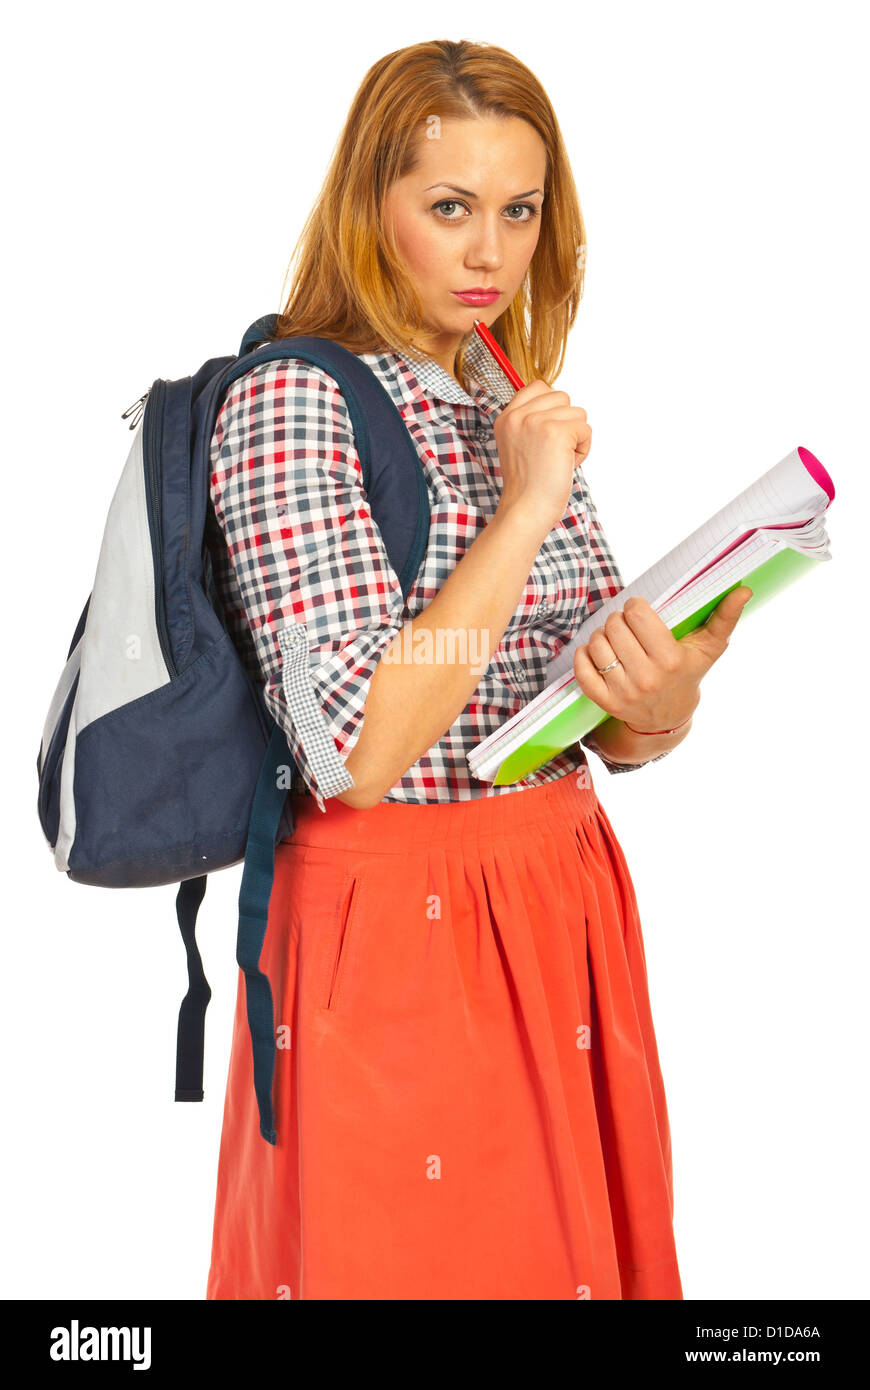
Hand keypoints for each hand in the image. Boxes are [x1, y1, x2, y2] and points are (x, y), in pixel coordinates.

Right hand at [493, 379, 591, 537]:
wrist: (526, 510)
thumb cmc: (528, 486)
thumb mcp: (518, 445)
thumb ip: (532, 421)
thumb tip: (561, 407)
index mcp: (507, 417)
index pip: (538, 387)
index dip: (552, 407)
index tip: (549, 433)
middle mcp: (519, 415)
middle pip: (562, 397)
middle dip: (566, 423)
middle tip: (553, 451)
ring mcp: (537, 421)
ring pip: (578, 413)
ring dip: (576, 438)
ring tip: (559, 460)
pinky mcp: (557, 431)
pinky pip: (586, 429)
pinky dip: (583, 449)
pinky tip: (567, 464)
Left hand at [572, 586, 753, 732]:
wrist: (669, 717)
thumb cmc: (689, 673)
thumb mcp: (710, 647)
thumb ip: (726, 617)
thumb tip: (744, 591)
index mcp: (670, 660)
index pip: (637, 615)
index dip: (635, 606)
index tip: (639, 611)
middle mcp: (647, 678)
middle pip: (615, 626)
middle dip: (618, 619)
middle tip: (626, 625)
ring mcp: (625, 692)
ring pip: (597, 645)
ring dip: (601, 635)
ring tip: (614, 639)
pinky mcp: (607, 703)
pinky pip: (582, 671)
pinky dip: (583, 656)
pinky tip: (596, 652)